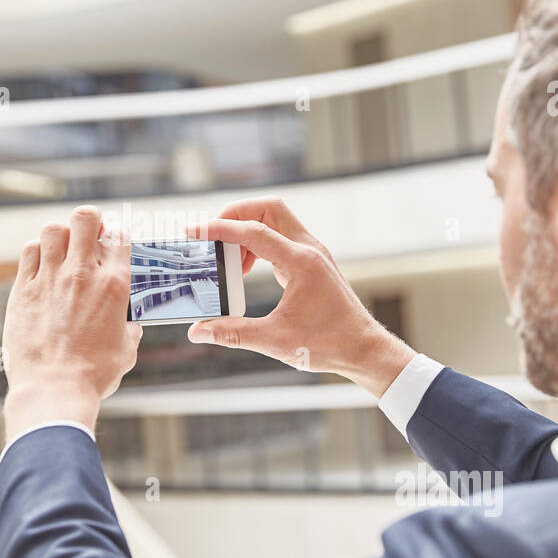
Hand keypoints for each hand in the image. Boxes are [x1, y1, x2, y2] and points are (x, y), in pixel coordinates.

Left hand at [1, 205, 141, 438]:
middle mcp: (83, 274)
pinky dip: (37, 251)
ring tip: (62, 250)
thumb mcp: (127, 350)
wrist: (53, 388)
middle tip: (88, 235)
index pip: (119, 235)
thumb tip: (130, 324)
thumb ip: (130, 328)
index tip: (112, 239)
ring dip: (61, 234)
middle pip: (85, 218)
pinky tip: (42, 264)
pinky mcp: (23, 289)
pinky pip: (29, 251)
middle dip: (89, 221)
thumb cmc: (93, 374)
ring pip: (53, 229)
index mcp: (114, 285)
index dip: (117, 232)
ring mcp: (50, 278)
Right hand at [185, 197, 414, 395]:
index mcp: (301, 262)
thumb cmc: (328, 344)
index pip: (254, 231)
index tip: (193, 230)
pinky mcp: (312, 261)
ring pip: (275, 219)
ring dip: (247, 229)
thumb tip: (198, 331)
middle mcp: (309, 249)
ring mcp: (312, 252)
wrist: (363, 349)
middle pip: (268, 208)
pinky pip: (281, 236)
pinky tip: (246, 269)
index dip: (219, 229)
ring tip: (228, 260)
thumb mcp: (275, 340)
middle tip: (211, 235)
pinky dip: (259, 243)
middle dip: (235, 214)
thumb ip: (233, 333)